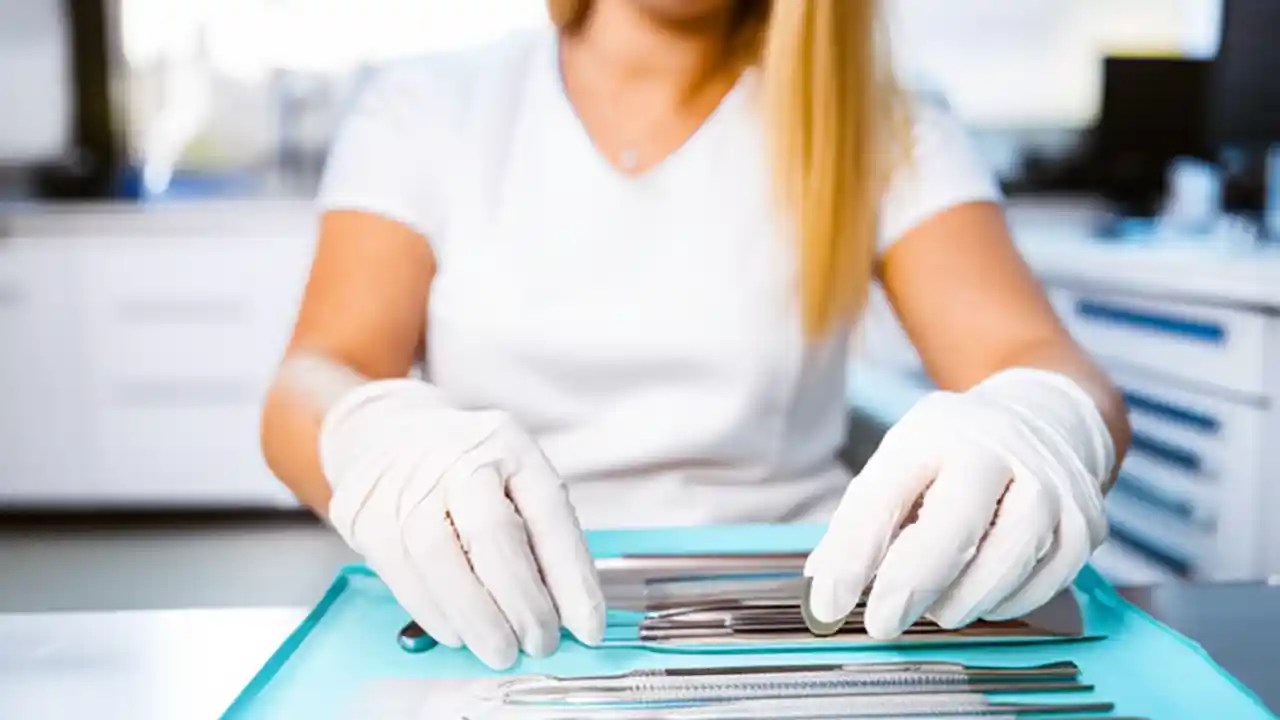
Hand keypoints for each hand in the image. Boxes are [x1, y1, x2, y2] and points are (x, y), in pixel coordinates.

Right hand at [319, 379, 604, 668]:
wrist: (385, 435)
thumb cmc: (464, 469)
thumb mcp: (514, 482)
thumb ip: (542, 540)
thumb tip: (572, 617)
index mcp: (508, 443)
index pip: (548, 511)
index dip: (572, 576)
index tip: (589, 627)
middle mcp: (457, 454)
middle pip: (493, 532)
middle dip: (523, 602)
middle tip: (541, 644)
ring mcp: (405, 480)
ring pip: (440, 557)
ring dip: (477, 618)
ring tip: (501, 650)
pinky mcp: (365, 511)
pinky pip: (402, 572)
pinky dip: (435, 613)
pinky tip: (458, 633)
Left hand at [805, 369, 1113, 637]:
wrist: (1045, 417)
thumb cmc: (953, 453)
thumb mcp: (899, 466)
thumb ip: (861, 525)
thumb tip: (824, 592)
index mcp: (931, 431)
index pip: (884, 496)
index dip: (853, 556)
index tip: (828, 604)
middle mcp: (994, 448)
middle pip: (954, 525)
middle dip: (912, 584)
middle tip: (882, 624)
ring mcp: (1049, 481)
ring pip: (1009, 555)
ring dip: (964, 598)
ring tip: (937, 611)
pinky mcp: (1086, 518)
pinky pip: (1048, 577)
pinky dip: (1010, 600)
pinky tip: (982, 599)